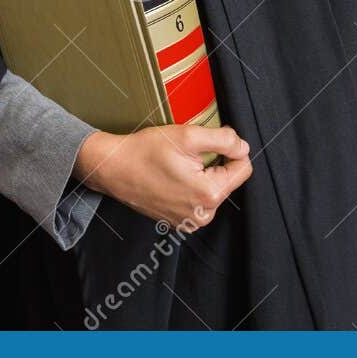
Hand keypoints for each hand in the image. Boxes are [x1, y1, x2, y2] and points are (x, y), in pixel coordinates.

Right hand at [72, 123, 251, 231]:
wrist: (113, 168)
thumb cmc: (146, 151)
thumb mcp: (188, 136)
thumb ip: (224, 140)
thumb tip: (243, 147)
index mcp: (209, 195)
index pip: (243, 168)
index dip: (231, 149)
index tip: (209, 143)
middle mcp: (202, 216)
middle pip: (229, 180)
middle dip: (215, 162)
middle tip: (188, 155)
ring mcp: (190, 222)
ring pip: (214, 188)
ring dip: (203, 174)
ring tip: (178, 166)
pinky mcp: (180, 221)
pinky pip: (198, 199)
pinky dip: (192, 185)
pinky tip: (172, 177)